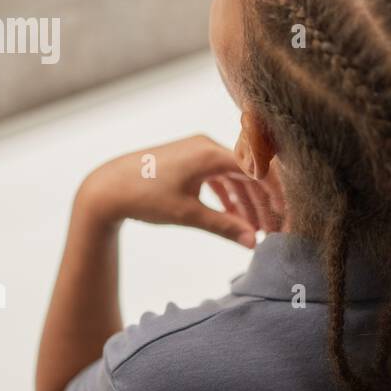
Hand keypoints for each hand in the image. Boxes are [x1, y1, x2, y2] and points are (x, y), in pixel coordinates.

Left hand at [76, 135, 286, 247]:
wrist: (106, 188)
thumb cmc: (145, 198)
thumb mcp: (188, 214)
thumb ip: (224, 227)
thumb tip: (254, 243)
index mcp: (210, 154)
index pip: (257, 171)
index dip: (275, 195)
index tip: (284, 217)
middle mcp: (207, 146)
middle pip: (248, 174)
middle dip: (262, 203)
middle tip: (272, 230)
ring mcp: (197, 151)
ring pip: (233, 177)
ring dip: (246, 202)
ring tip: (255, 230)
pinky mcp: (189, 160)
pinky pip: (218, 176)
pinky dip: (229, 196)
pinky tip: (235, 217)